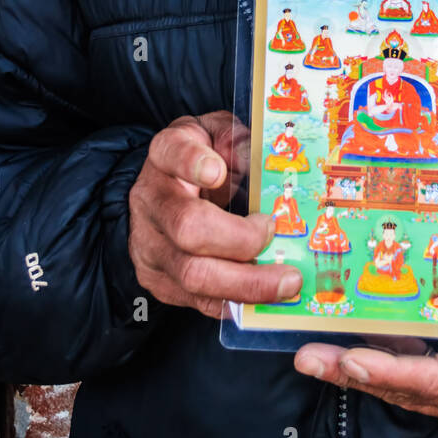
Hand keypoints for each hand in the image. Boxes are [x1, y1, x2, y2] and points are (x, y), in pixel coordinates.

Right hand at [128, 110, 301, 318]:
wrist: (160, 193)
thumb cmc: (201, 160)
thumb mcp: (217, 135)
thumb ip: (239, 142)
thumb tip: (265, 164)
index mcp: (166, 155)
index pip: (172, 153)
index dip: (191, 162)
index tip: (216, 172)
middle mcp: (152, 201)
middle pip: (188, 228)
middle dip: (240, 241)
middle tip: (275, 236)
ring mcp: (151, 246)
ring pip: (193, 276)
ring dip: (247, 284)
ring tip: (287, 282)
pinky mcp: (160, 281)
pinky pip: (200, 302)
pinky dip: (238, 302)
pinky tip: (267, 298)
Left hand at [293, 255, 437, 432]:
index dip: (393, 372)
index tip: (352, 360)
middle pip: (405, 389)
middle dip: (352, 374)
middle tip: (305, 355)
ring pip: (402, 391)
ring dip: (355, 375)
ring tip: (309, 354)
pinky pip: (411, 386)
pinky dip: (378, 371)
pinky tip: (346, 350)